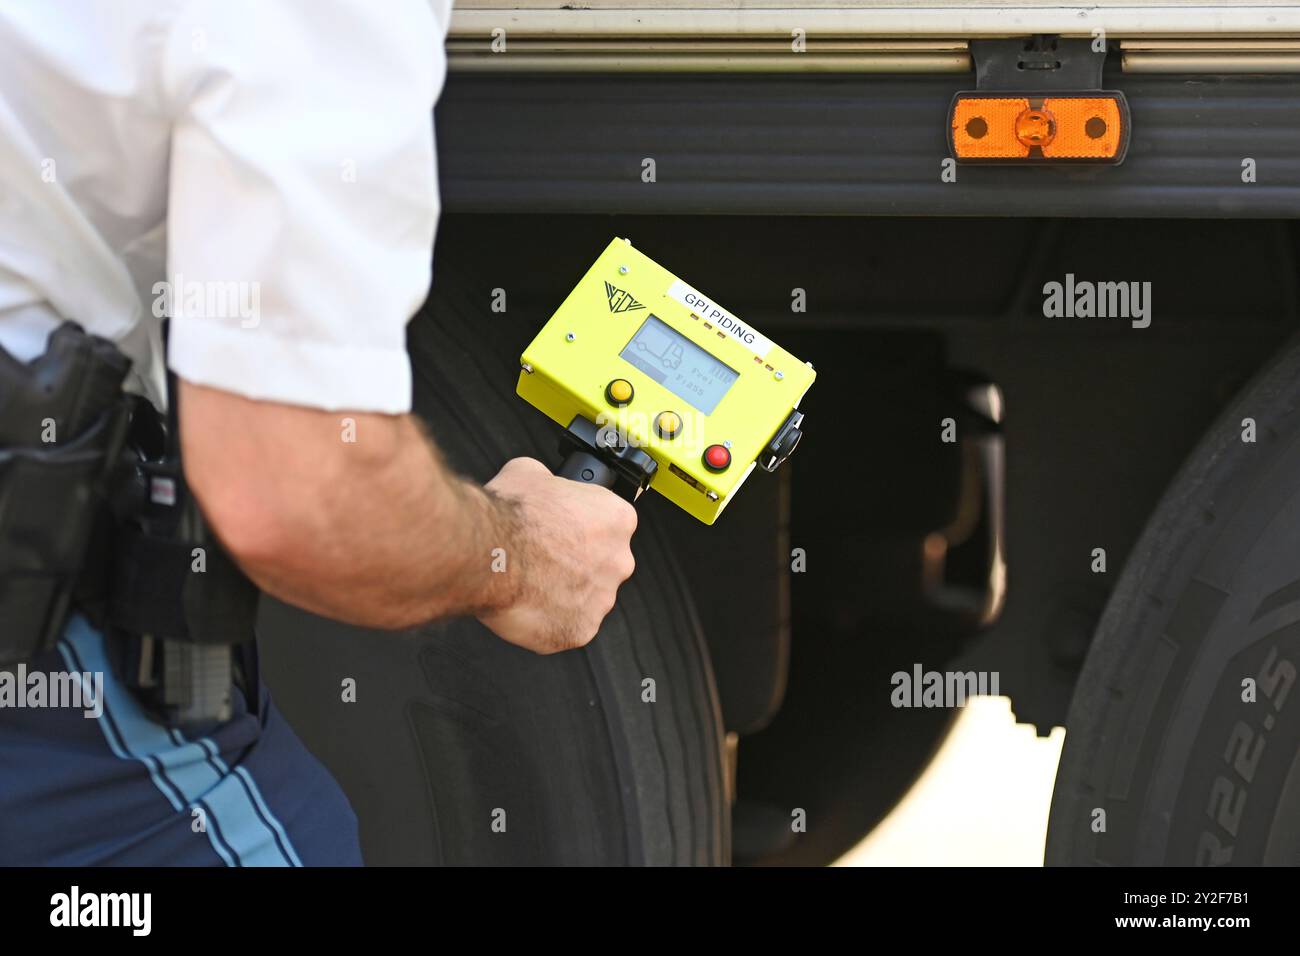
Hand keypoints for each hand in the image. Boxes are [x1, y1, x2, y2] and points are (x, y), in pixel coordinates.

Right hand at [479, 457, 636, 653]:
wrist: (487, 553)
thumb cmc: (510, 515)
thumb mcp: (529, 472)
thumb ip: (549, 482)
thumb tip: (541, 483)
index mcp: (617, 519)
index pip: (609, 524)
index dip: (580, 527)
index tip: (561, 531)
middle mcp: (619, 561)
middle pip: (602, 564)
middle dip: (576, 563)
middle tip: (543, 558)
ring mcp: (601, 600)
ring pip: (585, 598)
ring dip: (563, 593)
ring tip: (529, 583)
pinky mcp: (579, 631)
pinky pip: (567, 627)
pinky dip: (548, 621)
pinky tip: (526, 604)